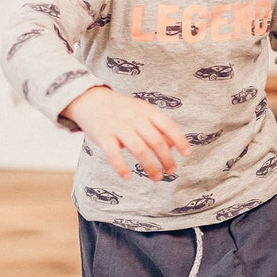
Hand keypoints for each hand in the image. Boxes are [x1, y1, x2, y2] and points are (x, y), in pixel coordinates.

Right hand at [62, 85, 190, 180]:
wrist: (89, 98)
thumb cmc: (120, 109)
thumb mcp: (141, 112)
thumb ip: (157, 127)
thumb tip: (173, 145)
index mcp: (146, 110)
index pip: (167, 125)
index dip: (179, 139)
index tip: (186, 154)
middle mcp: (134, 117)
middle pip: (155, 141)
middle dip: (166, 159)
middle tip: (171, 171)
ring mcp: (118, 126)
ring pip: (139, 149)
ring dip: (150, 166)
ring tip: (156, 178)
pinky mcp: (103, 135)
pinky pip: (113, 153)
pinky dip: (121, 167)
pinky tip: (127, 177)